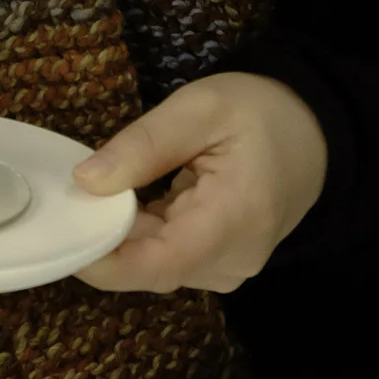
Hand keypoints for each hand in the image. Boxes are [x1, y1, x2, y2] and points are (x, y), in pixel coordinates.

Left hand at [70, 71, 327, 292]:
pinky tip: (127, 202)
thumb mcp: (199, 109)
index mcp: (234, 221)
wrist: (315, 132)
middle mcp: (232, 261)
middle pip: (151, 266)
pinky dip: (143, 232)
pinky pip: (169, 257)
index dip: (103, 260)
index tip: (63, 235)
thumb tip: (85, 182)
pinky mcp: (221, 264)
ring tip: (99, 191)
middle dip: (105, 236)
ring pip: (155, 265)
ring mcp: (228, 269)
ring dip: (123, 233)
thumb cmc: (261, 112)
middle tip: (69, 196)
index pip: (158, 264)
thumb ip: (144, 145)